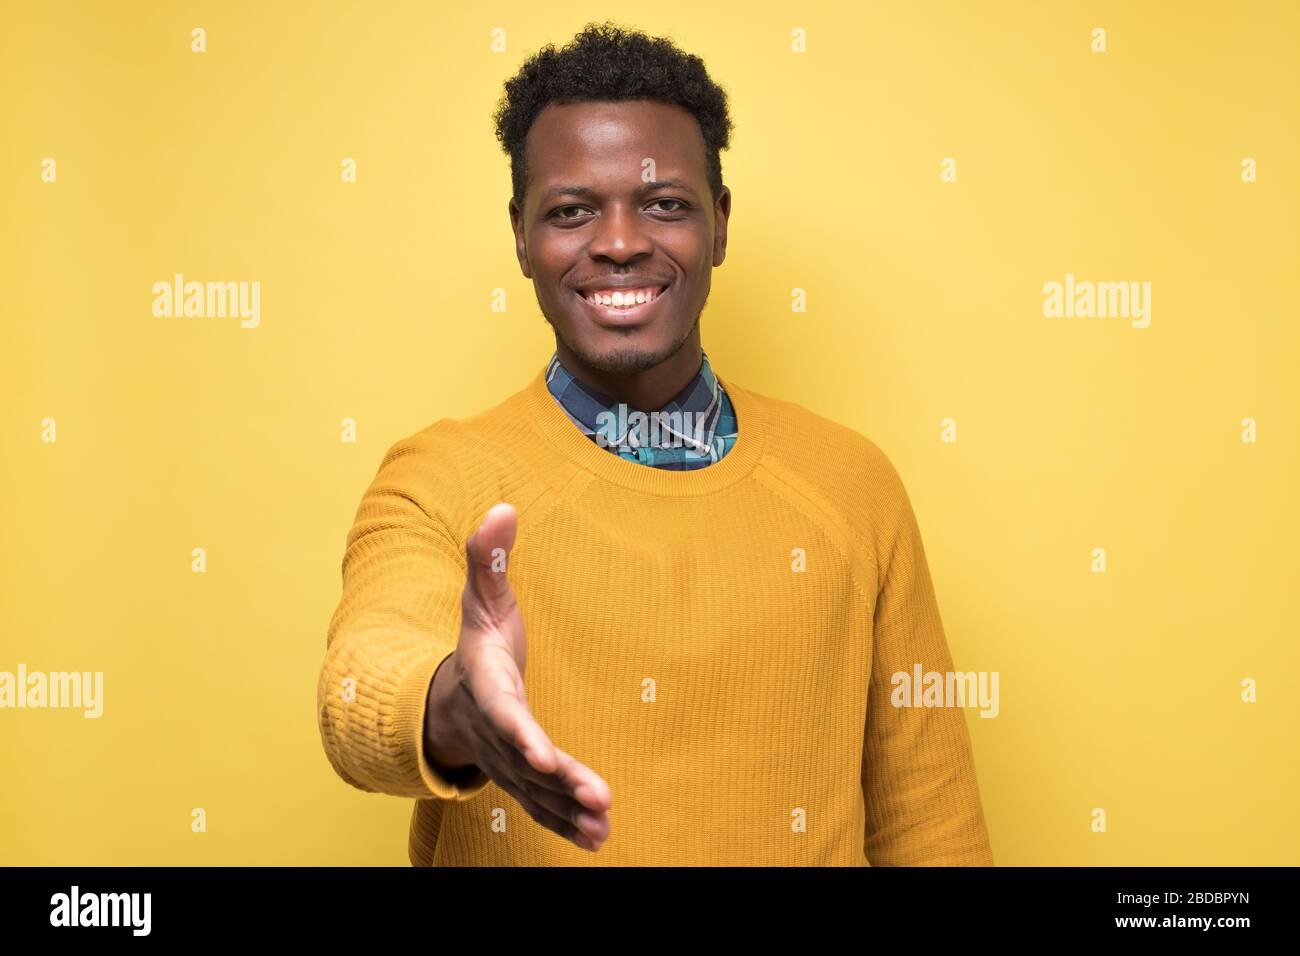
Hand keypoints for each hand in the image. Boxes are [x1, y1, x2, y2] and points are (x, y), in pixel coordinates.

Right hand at [424, 502, 612, 851]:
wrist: (451, 698)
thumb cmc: (477, 643)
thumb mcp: (479, 599)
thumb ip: (487, 558)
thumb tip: (502, 507)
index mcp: (486, 685)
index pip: (503, 712)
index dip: (520, 734)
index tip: (543, 755)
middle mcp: (496, 730)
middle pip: (526, 762)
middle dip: (560, 783)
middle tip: (597, 800)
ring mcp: (507, 760)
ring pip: (536, 792)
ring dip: (567, 812)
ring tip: (602, 828)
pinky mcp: (522, 777)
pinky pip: (541, 805)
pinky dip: (565, 823)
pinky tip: (597, 839)